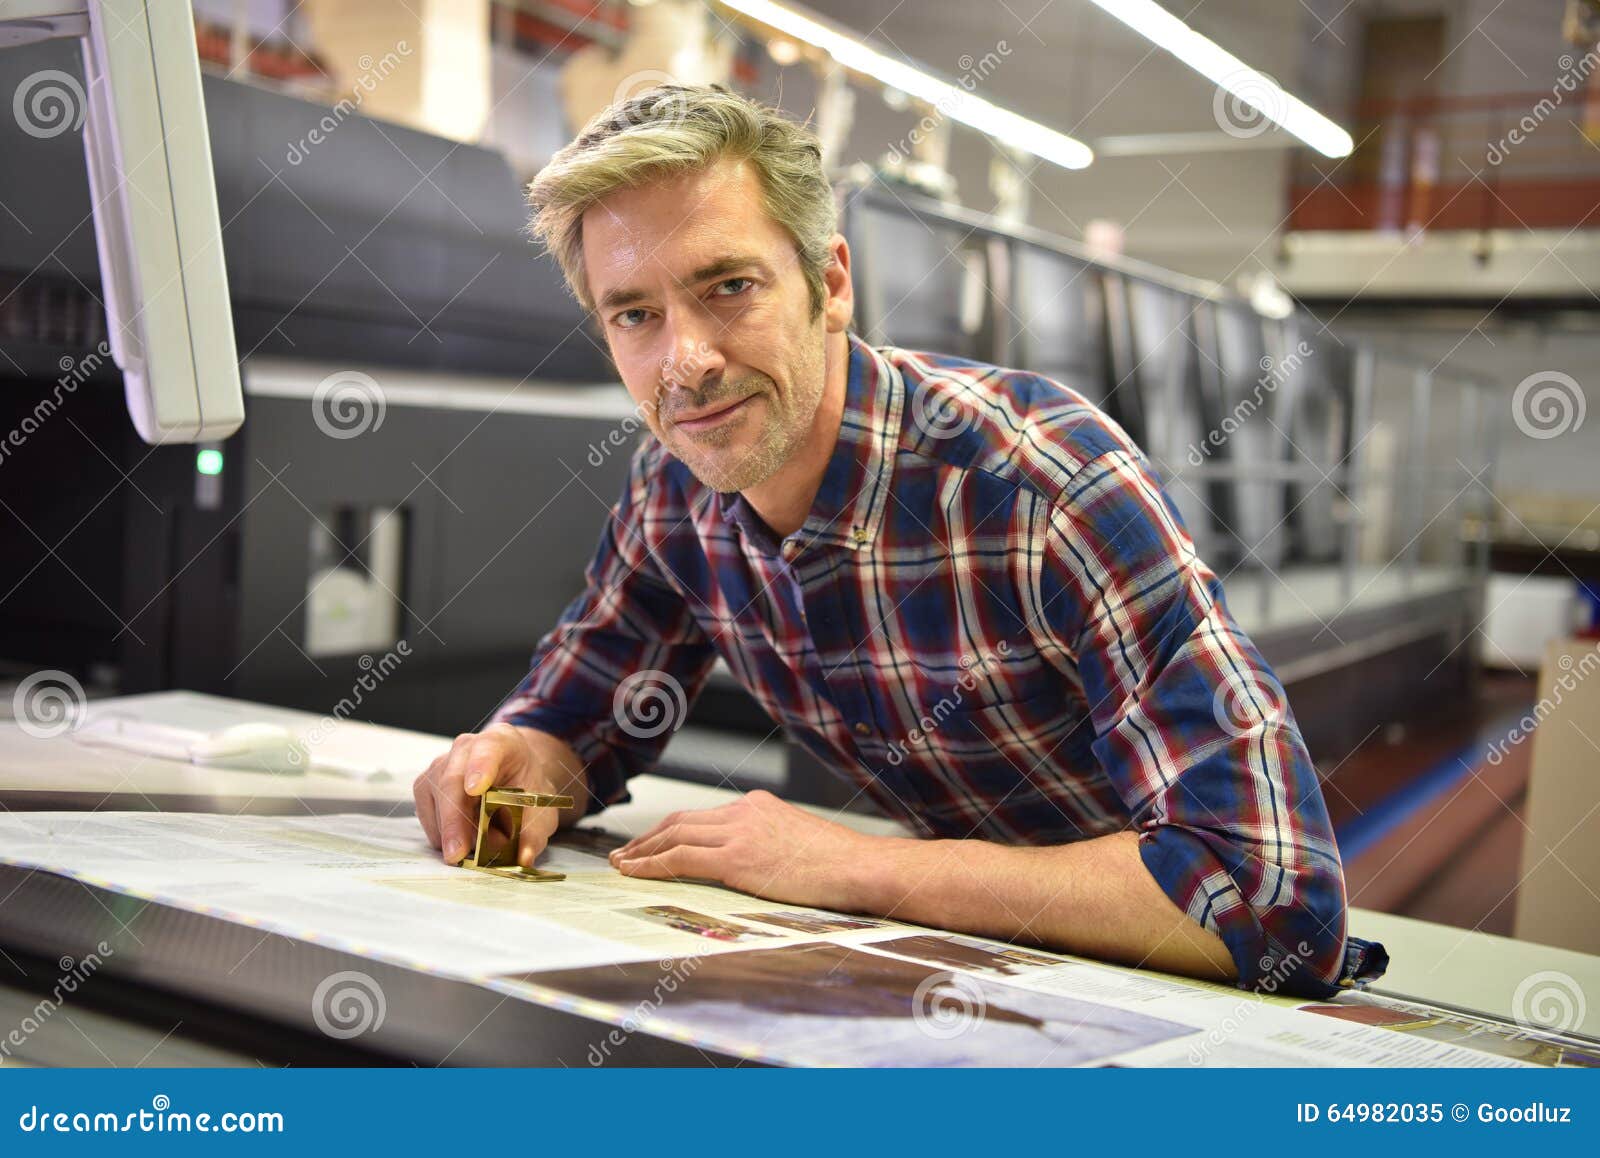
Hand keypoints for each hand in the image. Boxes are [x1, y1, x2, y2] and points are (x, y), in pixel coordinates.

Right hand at [412, 723, 585, 866]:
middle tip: (458, 852)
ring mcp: (441, 764)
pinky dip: (442, 834)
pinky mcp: (426, 785)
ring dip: (450, 832)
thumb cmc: (525, 791)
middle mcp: (466, 748)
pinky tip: (461, 839)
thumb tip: (523, 858)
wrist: (513, 779)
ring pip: (436, 799)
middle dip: (454, 820)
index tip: (475, 789)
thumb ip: (534, 834)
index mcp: (502, 743)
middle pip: (453, 780)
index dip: (481, 767)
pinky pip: (427, 814)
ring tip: (473, 851)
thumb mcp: (540, 811)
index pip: (489, 749)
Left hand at [608, 789, 876, 911]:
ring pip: (674, 836)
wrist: (858, 866)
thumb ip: (767, 842)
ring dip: (641, 851)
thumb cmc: (838, 862)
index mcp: (757, 805)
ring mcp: (740, 832)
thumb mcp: (797, 840)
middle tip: (624, 853)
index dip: (668, 829)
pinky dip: (652, 864)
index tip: (650, 843)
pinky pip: (681, 858)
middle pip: (680, 820)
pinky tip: (634, 873)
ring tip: (621, 864)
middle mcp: (743, 811)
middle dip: (647, 837)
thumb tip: (752, 862)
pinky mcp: (738, 858)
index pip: (700, 815)